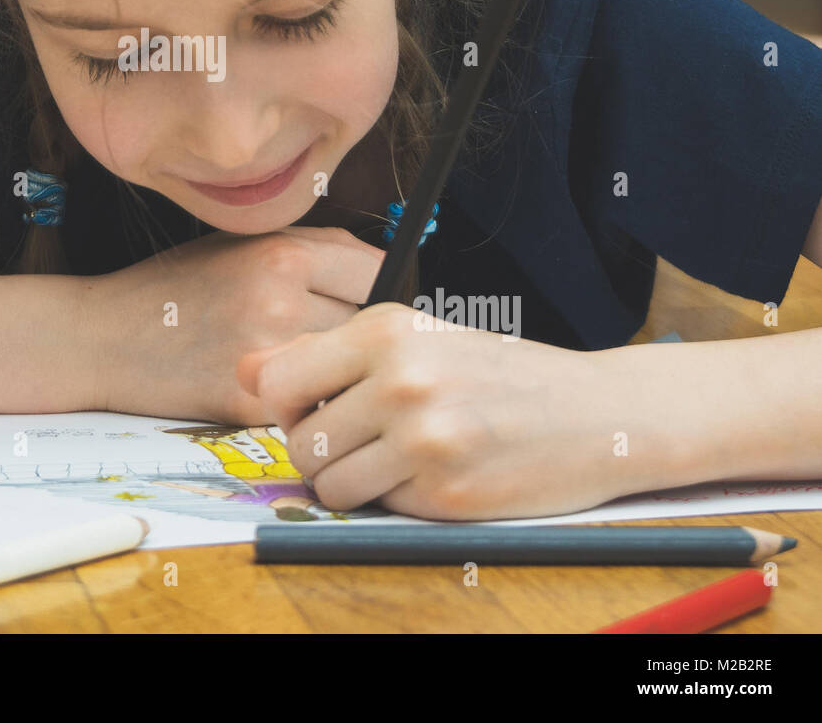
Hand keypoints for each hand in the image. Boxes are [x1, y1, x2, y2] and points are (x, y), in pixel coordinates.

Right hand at [91, 226, 383, 424]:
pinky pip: (307, 402)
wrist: (104, 338)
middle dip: (352, 332)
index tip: (361, 300)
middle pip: (365, 322)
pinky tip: (273, 389)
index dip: (372, 287)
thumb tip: (378, 266)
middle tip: (321, 335)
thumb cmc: (173, 287)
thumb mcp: (238, 243)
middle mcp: (280, 299)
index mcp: (281, 253)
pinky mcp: (250, 402)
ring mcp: (266, 353)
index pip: (376, 270)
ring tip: (300, 363)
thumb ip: (308, 248)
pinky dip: (301, 401)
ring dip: (333, 371)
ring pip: (342, 368)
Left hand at [237, 303, 649, 520]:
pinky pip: (376, 508)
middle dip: (319, 450)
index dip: (286, 406)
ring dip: (350, 481)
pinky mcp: (447, 491)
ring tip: (394, 458)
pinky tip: (431, 473)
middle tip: (362, 439)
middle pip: (299, 440)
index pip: (276, 382)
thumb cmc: (494, 372)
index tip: (317, 408)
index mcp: (386, 328)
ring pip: (328, 483)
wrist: (594, 410)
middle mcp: (400, 378)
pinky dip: (393, 499)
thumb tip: (242, 369)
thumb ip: (323, 353)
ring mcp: (425, 437)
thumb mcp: (412, 340)